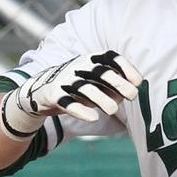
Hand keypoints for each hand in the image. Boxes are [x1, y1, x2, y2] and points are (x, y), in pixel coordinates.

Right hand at [2, 50, 143, 136]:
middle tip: (132, 96)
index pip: (110, 58)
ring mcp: (65, 80)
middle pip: (101, 73)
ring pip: (86, 89)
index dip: (126, 68)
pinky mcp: (53, 95)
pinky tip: (93, 117)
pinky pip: (67, 102)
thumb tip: (134, 92)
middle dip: (118, 83)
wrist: (39, 91)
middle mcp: (79, 67)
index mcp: (91, 60)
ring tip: (113, 110)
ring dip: (102, 99)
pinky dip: (81, 110)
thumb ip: (114, 86)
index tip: (138, 81)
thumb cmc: (77, 87)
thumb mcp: (95, 82)